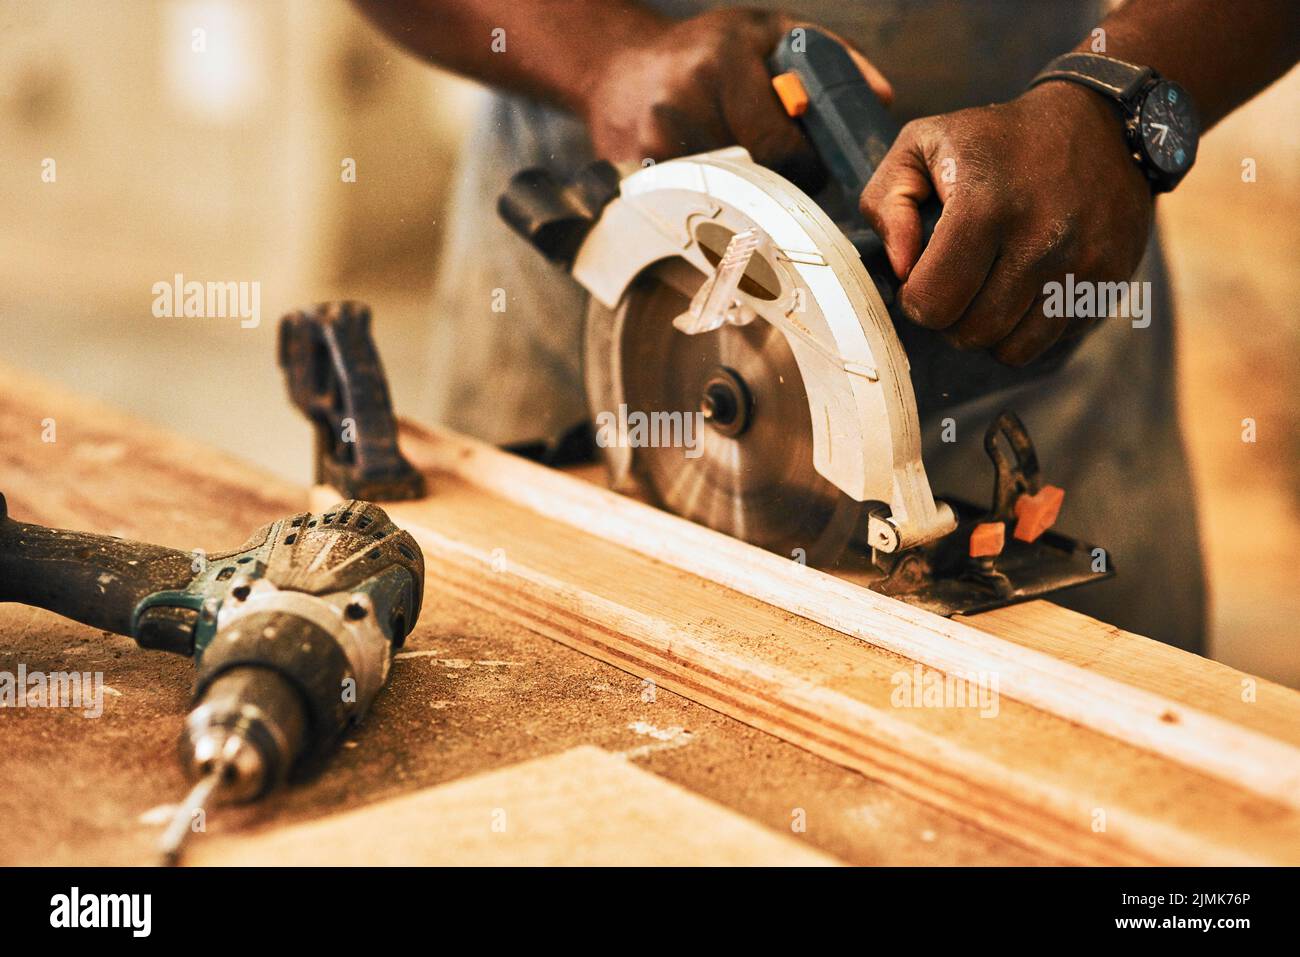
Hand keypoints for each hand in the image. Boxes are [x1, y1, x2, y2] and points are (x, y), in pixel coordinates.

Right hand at [582, 8, 890, 187]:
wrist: (621, 69)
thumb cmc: (707, 51)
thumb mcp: (769, 34)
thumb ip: (833, 58)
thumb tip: (879, 99)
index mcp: (725, 62)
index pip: (783, 147)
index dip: (804, 167)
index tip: (806, 165)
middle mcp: (684, 100)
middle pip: (755, 181)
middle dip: (778, 187)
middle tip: (779, 176)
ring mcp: (653, 141)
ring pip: (725, 203)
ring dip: (745, 201)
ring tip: (743, 175)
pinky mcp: (635, 172)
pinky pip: (691, 209)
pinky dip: (708, 207)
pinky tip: (707, 184)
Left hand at [859, 82, 1154, 365]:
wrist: (1099, 124)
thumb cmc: (996, 139)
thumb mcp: (922, 144)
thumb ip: (886, 203)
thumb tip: (899, 269)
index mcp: (985, 206)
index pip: (934, 302)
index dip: (915, 300)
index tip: (920, 279)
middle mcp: (1040, 240)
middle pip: (972, 332)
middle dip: (952, 318)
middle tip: (956, 284)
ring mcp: (1081, 264)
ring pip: (1013, 349)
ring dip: (992, 330)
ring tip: (989, 289)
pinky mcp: (1109, 281)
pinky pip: (1052, 340)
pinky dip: (1031, 327)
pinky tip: (1027, 288)